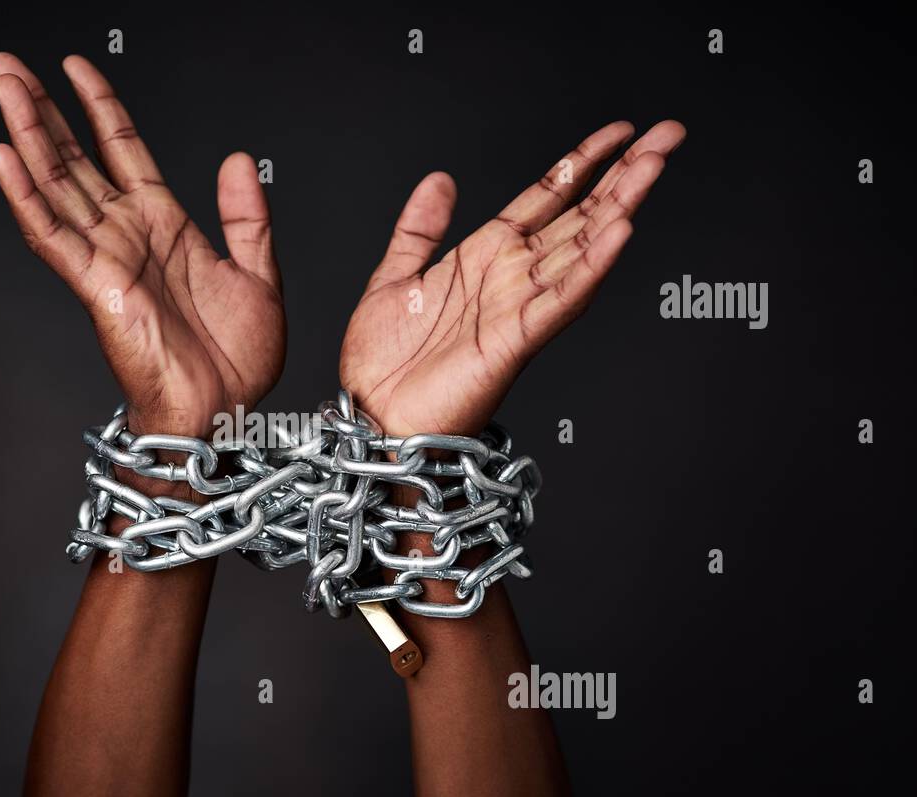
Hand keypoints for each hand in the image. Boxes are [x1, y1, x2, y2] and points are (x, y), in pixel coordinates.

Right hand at [0, 53, 283, 437]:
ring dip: (26, 134)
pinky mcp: (97, 288)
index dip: (98, 105)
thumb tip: (240, 160)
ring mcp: (108, 259)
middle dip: (40, 108)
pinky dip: (27, 198)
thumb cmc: (235, 363)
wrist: (222, 414)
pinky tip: (5, 159)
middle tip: (7, 64)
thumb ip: (247, 217)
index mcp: (163, 226)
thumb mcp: (258, 274)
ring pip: (56, 184)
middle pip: (74, 157)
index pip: (121, 149)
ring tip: (3, 86)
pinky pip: (54, 236)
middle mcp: (127, 236)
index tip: (76, 67)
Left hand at [340, 120, 685, 437]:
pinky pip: (560, 300)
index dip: (585, 163)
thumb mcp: (395, 277)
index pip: (548, 197)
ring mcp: (517, 309)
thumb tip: (440, 180)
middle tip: (667, 135)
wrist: (372, 419)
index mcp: (485, 259)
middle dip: (625, 175)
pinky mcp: (514, 341)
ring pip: (583, 250)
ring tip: (653, 168)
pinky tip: (619, 233)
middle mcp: (510, 279)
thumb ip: (419, 228)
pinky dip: (591, 268)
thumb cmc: (382, 365)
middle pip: (581, 217)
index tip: (621, 133)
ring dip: (620, 207)